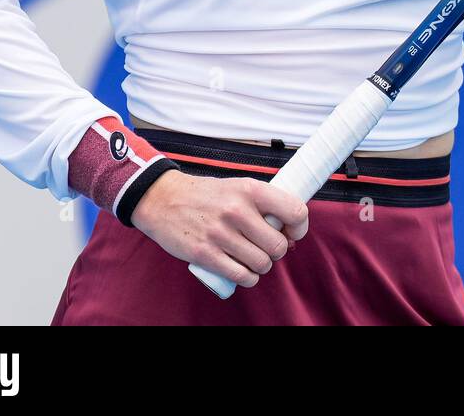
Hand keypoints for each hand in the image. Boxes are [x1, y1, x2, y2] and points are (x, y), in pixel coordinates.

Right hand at [131, 170, 309, 289]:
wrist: (163, 199)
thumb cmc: (206, 195)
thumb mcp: (238, 186)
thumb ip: (263, 203)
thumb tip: (289, 231)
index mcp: (251, 189)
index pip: (295, 211)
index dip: (300, 227)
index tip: (293, 233)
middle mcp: (238, 210)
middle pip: (278, 246)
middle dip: (276, 252)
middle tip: (266, 247)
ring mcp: (220, 233)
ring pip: (261, 263)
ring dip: (262, 267)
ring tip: (254, 259)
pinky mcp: (204, 254)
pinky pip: (241, 276)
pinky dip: (248, 278)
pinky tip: (245, 272)